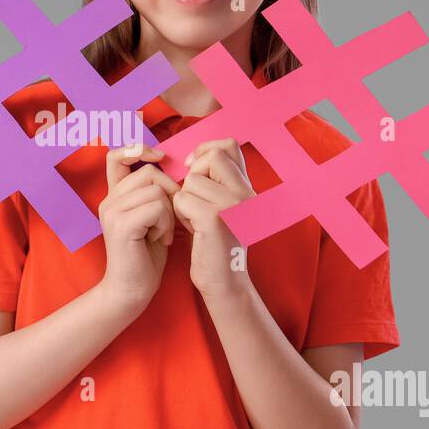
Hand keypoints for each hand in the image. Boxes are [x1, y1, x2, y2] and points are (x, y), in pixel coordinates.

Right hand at [97, 143, 181, 310]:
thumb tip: (174, 168)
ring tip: (162, 232)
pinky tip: (160, 239)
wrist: (133, 289)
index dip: (138, 149)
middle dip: (170, 193)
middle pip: (149, 173)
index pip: (117, 156)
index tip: (160, 157)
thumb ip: (155, 193)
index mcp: (114, 196)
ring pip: (156, 190)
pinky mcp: (121, 225)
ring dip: (169, 212)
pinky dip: (165, 223)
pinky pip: (156, 207)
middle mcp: (108, 200)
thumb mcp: (152, 217)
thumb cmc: (147, 255)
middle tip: (170, 219)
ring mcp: (111, 212)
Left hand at [172, 138, 256, 299]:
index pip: (230, 145)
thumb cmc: (215, 245)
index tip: (194, 168)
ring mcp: (233, 205)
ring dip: (184, 199)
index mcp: (248, 188)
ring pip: (191, 180)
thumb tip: (194, 156)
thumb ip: (216, 183)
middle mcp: (246, 193)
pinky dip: (180, 213)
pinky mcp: (215, 219)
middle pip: (210, 157)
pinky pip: (183, 199)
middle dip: (193, 175)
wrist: (224, 282)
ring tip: (193, 219)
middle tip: (193, 200)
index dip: (206, 149)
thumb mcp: (222, 208)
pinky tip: (191, 229)